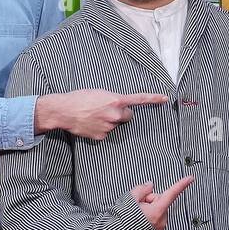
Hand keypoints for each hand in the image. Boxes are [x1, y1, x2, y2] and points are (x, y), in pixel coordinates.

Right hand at [36, 90, 168, 140]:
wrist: (63, 110)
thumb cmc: (79, 98)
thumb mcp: (98, 93)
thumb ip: (111, 99)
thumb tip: (118, 106)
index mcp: (115, 100)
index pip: (138, 99)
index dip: (153, 99)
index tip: (165, 99)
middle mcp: (115, 114)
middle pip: (127, 116)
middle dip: (121, 114)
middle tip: (106, 110)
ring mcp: (109, 127)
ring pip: (115, 125)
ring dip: (108, 121)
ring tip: (93, 116)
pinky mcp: (102, 136)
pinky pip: (106, 133)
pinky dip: (100, 130)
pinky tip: (90, 124)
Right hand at [130, 176, 193, 229]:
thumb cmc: (124, 223)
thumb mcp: (130, 199)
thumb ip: (142, 189)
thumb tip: (149, 186)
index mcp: (157, 211)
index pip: (172, 193)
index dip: (182, 184)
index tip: (191, 178)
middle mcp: (161, 220)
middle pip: (160, 201)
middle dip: (150, 201)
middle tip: (137, 206)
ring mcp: (159, 228)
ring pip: (157, 211)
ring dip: (148, 210)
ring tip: (136, 216)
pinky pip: (155, 220)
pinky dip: (148, 219)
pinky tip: (138, 222)